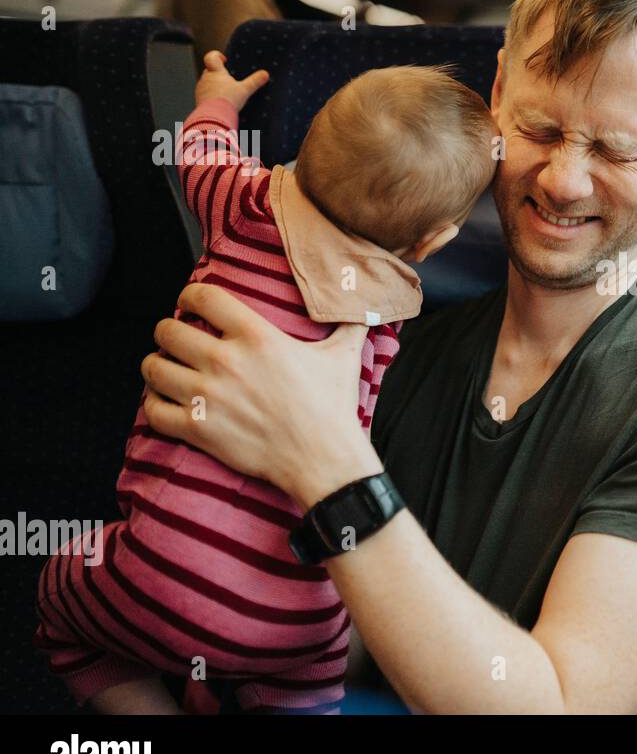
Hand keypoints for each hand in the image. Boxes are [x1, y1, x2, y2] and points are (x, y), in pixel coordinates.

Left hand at [141, 283, 382, 508]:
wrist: (323, 458)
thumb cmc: (333, 406)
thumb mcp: (343, 357)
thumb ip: (348, 325)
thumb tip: (366, 306)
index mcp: (256, 336)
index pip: (203, 298)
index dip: (189, 296)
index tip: (189, 303)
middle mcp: (225, 361)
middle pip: (167, 331)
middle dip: (168, 332)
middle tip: (177, 340)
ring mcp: (207, 396)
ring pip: (153, 368)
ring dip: (157, 367)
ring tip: (167, 369)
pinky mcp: (197, 429)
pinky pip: (152, 410)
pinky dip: (154, 405)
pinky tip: (166, 402)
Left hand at [194, 50, 269, 111]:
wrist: (214, 117)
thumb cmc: (228, 100)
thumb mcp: (245, 90)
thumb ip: (255, 81)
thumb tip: (265, 74)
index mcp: (216, 72)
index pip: (211, 57)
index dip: (216, 55)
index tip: (224, 60)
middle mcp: (206, 78)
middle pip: (210, 70)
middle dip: (218, 73)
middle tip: (229, 80)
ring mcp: (201, 89)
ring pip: (207, 83)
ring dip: (214, 86)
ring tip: (226, 94)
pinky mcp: (199, 100)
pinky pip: (205, 95)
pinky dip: (211, 97)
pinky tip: (220, 103)